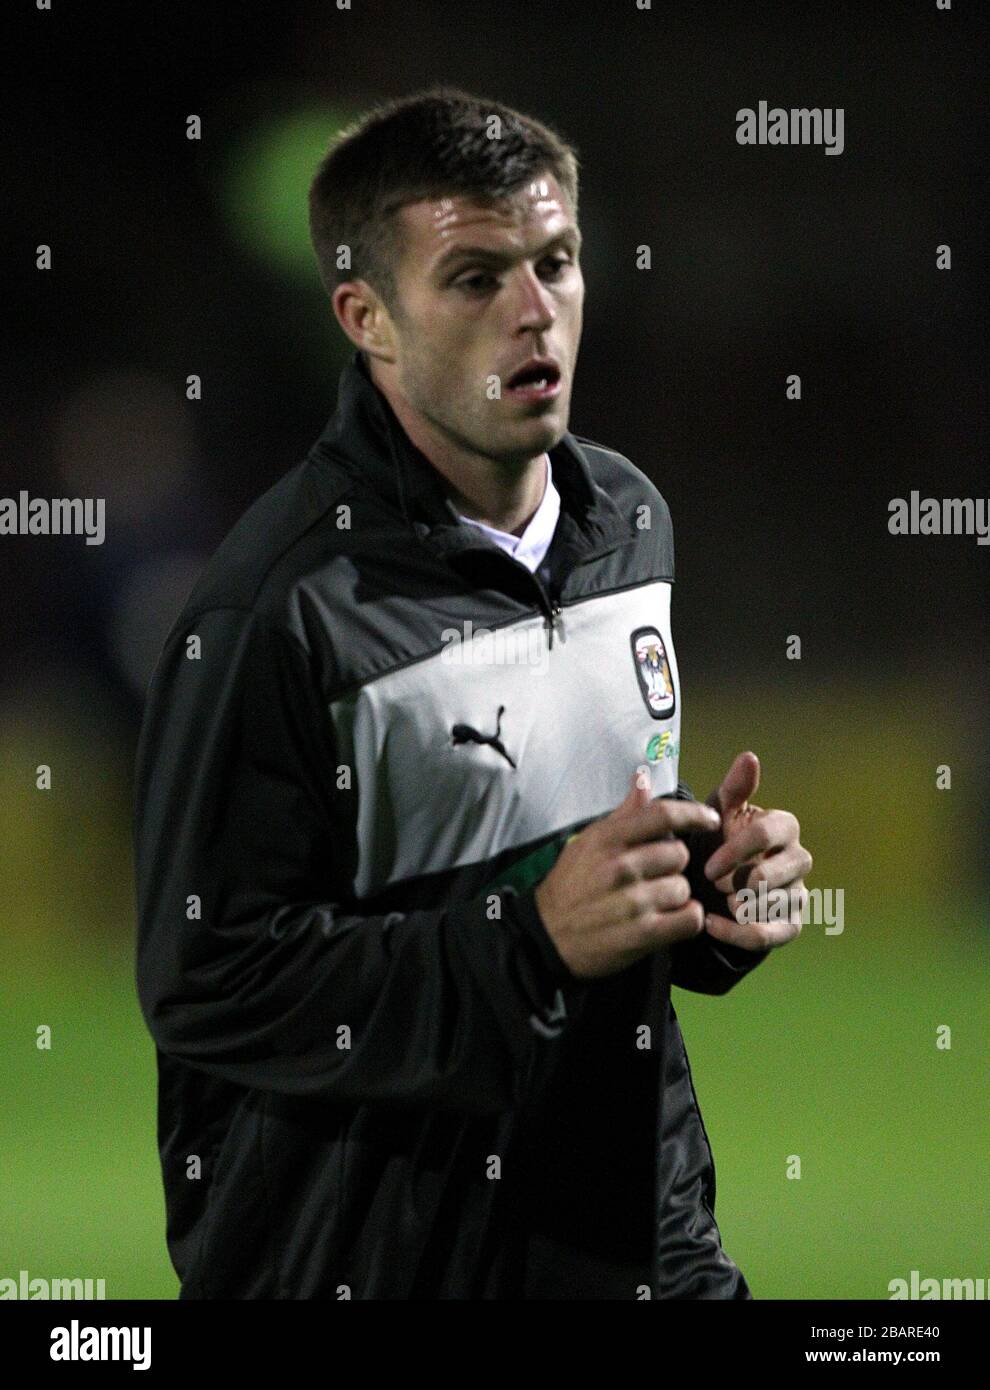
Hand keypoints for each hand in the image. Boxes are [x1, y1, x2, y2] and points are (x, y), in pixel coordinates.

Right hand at [534, 768, 722, 978]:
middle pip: (679, 854)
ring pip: (684, 888)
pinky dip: (687, 919)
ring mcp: (632, 902)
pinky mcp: (642, 935)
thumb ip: (623, 813)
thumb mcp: (589, 842)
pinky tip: (672, 919)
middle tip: (656, 875)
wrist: (547, 935)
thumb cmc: (571, 884)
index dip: (694, 813)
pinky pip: (689, 919)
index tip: (709, 818)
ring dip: (677, 896)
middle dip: (673, 865)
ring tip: (657, 901)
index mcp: (608, 839)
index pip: (662, 815)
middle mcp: (620, 868)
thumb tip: (643, 777)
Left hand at [700, 751, 811, 951]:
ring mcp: (797, 893)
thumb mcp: (717, 813)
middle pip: (777, 872)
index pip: (768, 833)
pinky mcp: (790, 925)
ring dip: (740, 906)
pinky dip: (738, 933)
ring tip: (715, 903)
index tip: (707, 866)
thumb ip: (734, 787)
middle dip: (741, 880)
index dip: (735, 850)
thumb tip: (749, 756)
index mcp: (784, 827)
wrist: (708, 884)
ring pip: (775, 904)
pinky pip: (770, 934)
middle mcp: (798, 859)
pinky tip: (712, 924)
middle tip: (712, 884)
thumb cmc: (715, 839)